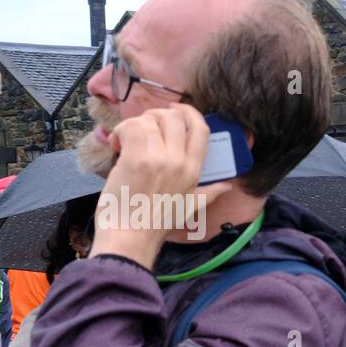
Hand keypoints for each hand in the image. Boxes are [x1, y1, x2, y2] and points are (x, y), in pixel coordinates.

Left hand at [91, 105, 233, 266]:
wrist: (131, 236)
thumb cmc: (158, 224)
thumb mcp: (190, 207)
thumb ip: (210, 193)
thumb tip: (228, 187)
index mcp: (194, 171)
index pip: (200, 128)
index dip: (189, 112)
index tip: (175, 110)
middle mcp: (179, 161)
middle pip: (174, 117)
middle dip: (156, 115)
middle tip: (145, 127)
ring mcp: (157, 158)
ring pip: (150, 120)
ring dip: (136, 124)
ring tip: (128, 139)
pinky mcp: (135, 159)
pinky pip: (131, 128)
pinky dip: (122, 131)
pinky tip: (117, 144)